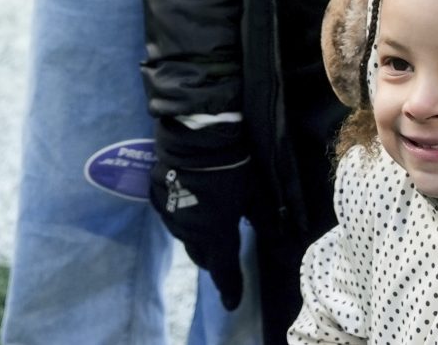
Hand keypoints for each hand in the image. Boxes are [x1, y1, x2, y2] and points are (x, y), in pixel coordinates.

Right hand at [151, 130, 249, 309]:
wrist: (196, 136)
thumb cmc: (232, 166)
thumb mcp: (255, 193)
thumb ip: (265, 220)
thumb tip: (280, 241)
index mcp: (215, 235)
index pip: (224, 270)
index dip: (230, 287)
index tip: (233, 302)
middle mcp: (189, 232)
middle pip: (203, 256)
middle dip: (214, 260)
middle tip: (225, 259)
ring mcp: (171, 217)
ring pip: (187, 237)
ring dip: (199, 237)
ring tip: (211, 228)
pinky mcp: (158, 199)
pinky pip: (174, 218)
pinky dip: (186, 218)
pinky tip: (193, 206)